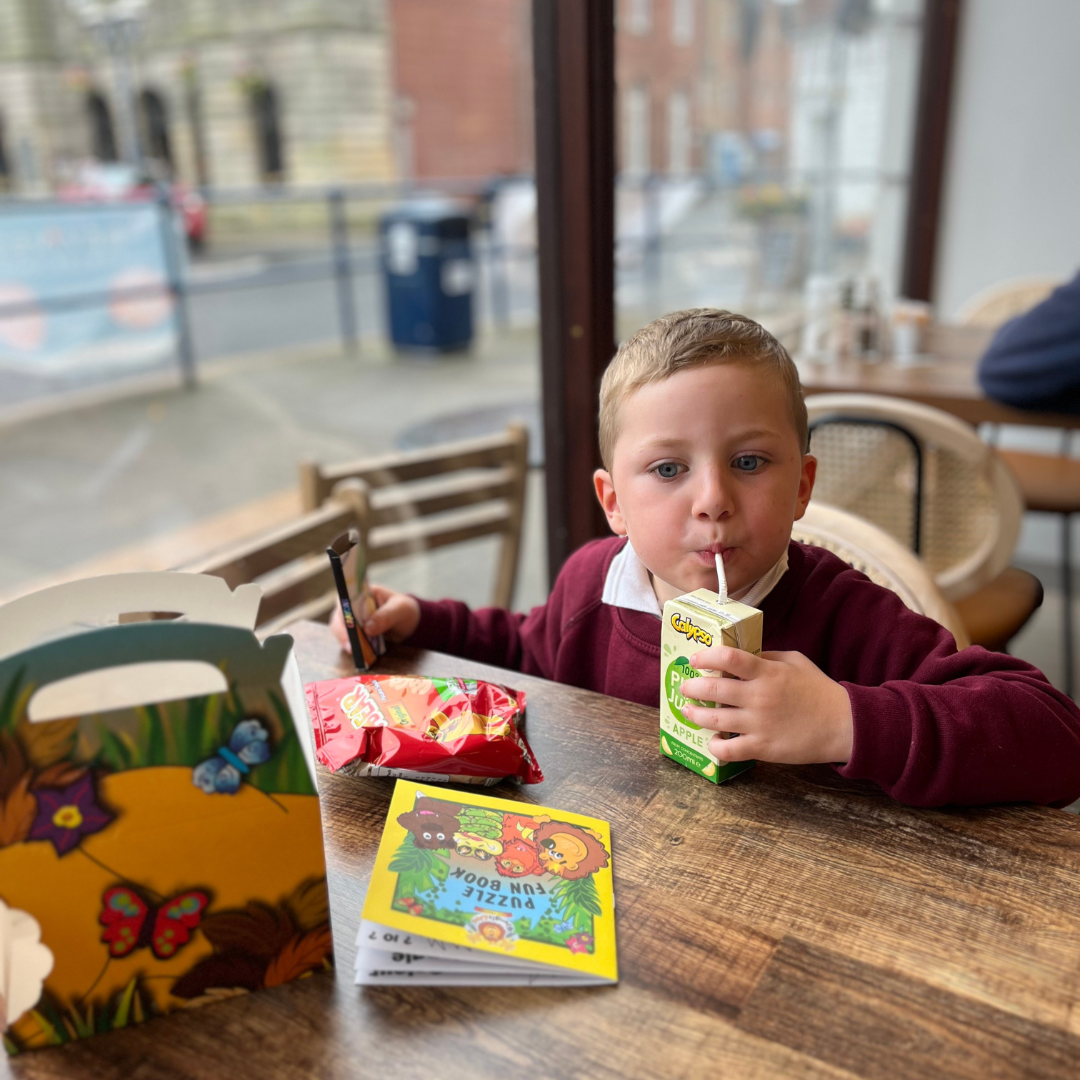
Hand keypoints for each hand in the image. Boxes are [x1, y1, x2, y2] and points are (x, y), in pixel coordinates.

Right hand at [329, 584, 420, 650]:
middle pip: (339, 617)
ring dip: (346, 642)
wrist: (411, 623)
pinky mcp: (356, 633)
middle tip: (350, 647)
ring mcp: (354, 620)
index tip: (347, 626)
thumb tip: (368, 629)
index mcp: (363, 593)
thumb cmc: (404, 610)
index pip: (345, 599)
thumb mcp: (400, 610)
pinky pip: (349, 640)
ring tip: (355, 652)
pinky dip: (353, 647)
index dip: (343, 612)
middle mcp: (354, 605)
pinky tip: (359, 654)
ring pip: (341, 631)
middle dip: (342, 632)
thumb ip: (385, 616)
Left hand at [679, 647, 852, 764]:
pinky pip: (728, 750)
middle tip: (685, 686)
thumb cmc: (819, 690)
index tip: (695, 660)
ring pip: (713, 720)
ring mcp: (758, 724)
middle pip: (712, 689)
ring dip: (694, 715)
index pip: (728, 658)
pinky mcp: (762, 747)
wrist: (843, 725)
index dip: (706, 657)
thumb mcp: (795, 661)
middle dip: (691, 687)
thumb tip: (741, 656)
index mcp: (767, 672)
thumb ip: (767, 656)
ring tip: (688, 711)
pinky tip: (713, 741)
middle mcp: (758, 696)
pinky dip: (715, 747)